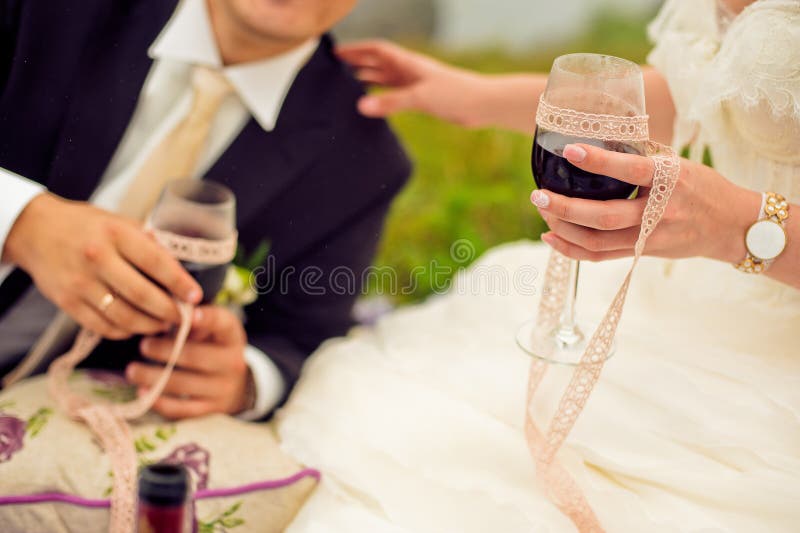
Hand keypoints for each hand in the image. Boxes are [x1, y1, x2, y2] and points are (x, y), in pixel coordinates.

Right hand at [4, 193, 201, 338]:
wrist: (36, 231)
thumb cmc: (88, 226)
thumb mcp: (120, 222)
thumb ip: (148, 242)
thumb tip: (181, 267)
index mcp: (117, 234)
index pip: (156, 262)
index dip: (179, 282)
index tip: (195, 296)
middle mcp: (98, 258)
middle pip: (142, 295)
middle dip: (169, 312)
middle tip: (183, 318)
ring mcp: (80, 282)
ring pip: (124, 316)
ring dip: (149, 326)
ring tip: (163, 325)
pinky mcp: (67, 302)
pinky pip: (102, 326)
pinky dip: (124, 331)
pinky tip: (135, 327)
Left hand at [126, 305, 250, 418]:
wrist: (238, 385)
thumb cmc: (214, 347)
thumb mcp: (213, 330)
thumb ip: (193, 321)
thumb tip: (163, 312)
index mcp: (231, 336)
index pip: (222, 324)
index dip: (207, 319)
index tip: (189, 314)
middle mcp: (232, 362)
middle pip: (196, 356)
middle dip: (165, 351)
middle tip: (143, 345)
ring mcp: (222, 388)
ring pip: (185, 384)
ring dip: (154, 377)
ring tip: (132, 371)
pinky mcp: (211, 410)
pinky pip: (183, 409)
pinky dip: (160, 402)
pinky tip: (142, 392)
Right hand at [336, 40, 485, 124]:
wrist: (482, 105)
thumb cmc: (455, 94)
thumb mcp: (420, 97)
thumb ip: (391, 102)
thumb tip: (361, 105)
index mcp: (408, 63)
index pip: (377, 50)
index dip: (357, 50)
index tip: (337, 54)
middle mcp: (409, 70)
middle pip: (378, 63)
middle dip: (357, 63)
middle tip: (335, 70)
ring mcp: (415, 84)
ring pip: (385, 79)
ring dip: (368, 80)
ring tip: (347, 86)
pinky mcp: (422, 98)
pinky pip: (395, 95)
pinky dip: (381, 97)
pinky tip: (373, 105)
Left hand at [530, 144, 761, 262]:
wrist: (731, 227)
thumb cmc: (701, 187)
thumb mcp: (679, 164)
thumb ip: (643, 157)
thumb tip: (601, 137)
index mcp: (670, 179)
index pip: (631, 170)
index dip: (600, 162)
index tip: (571, 150)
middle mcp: (659, 212)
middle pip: (604, 216)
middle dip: (566, 207)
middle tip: (538, 194)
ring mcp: (650, 238)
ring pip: (597, 241)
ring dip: (564, 228)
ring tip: (543, 210)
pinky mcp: (642, 253)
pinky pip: (600, 256)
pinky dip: (572, 250)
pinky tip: (551, 236)